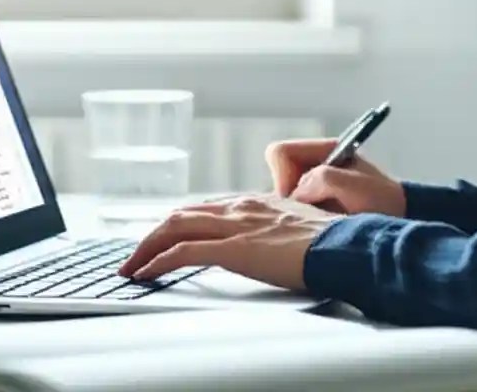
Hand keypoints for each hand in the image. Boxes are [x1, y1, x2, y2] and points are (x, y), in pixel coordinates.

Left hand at [116, 195, 339, 289]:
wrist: (344, 247)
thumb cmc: (331, 243)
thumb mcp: (300, 227)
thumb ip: (279, 230)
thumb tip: (275, 244)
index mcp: (256, 202)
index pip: (205, 209)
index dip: (180, 224)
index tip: (165, 238)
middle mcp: (241, 207)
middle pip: (182, 215)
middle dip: (153, 235)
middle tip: (136, 255)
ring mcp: (236, 226)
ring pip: (174, 228)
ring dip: (147, 248)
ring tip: (132, 267)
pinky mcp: (234, 248)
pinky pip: (183, 252)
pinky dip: (158, 262)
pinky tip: (146, 274)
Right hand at [266, 139, 406, 216]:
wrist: (400, 225)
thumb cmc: (385, 202)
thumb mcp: (356, 187)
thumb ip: (322, 180)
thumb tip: (296, 194)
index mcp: (325, 150)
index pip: (281, 153)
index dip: (283, 175)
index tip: (301, 197)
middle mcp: (315, 164)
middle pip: (278, 175)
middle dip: (290, 196)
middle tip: (312, 213)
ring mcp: (313, 186)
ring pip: (283, 197)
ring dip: (298, 210)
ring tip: (323, 220)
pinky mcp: (313, 206)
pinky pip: (292, 211)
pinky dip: (302, 220)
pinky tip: (322, 225)